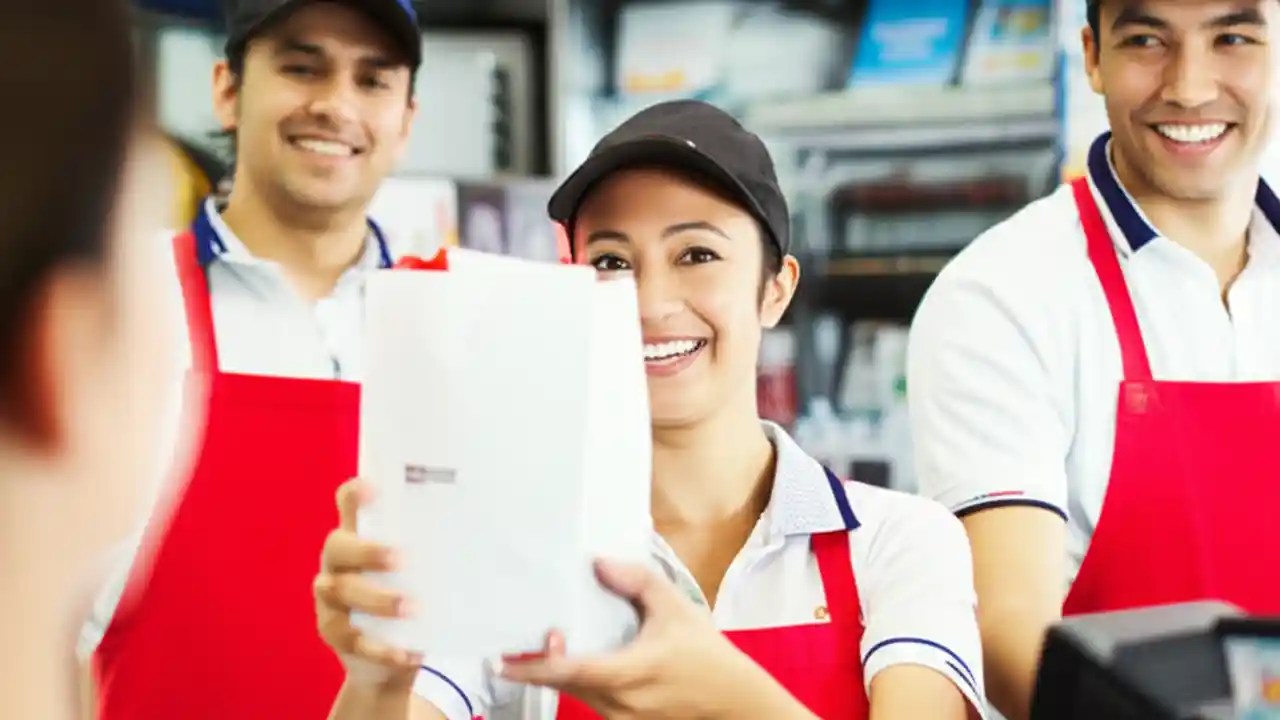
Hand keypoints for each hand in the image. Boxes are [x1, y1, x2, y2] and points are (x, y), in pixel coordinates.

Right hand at [314, 479, 420, 690]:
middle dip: (368, 551)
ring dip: (377, 600)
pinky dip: (379, 647)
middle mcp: (337, 561)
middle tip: (403, 559)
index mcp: (358, 537)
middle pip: (338, 546)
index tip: (374, 488)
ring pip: (341, 591)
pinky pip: (350, 637)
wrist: (388, 658)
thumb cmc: (408, 596)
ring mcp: (329, 596)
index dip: (355, 494)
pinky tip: (405, 653)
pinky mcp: (332, 630)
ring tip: (412, 609)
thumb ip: (432, 552)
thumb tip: (484, 533)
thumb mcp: (419, 572)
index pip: (348, 505)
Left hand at [499, 560, 771, 719]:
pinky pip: (596, 703)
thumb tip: (599, 563)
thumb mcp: (675, 609)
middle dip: (544, 665)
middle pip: (566, 685)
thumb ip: (637, 582)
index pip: (567, 673)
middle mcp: (619, 704)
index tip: (500, 661)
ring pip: (580, 696)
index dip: (530, 668)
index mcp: (627, 674)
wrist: (736, 704)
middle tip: (533, 639)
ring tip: (559, 647)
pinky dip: (585, 684)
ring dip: (565, 674)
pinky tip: (592, 663)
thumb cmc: (707, 657)